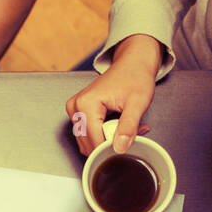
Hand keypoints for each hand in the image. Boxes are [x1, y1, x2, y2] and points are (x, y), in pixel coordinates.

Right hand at [65, 34, 160, 155]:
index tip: (128, 142)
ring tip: (124, 127)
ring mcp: (74, 110)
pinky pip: (87, 135)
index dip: (112, 147)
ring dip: (107, 141)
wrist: (133, 63)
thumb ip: (129, 126)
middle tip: (130, 132)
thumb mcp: (138, 102)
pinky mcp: (77, 113)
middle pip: (89, 143)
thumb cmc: (136, 76)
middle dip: (110, 143)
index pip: (94, 141)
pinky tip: (116, 126)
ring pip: (88, 142)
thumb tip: (119, 148)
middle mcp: (75, 107)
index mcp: (86, 104)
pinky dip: (102, 136)